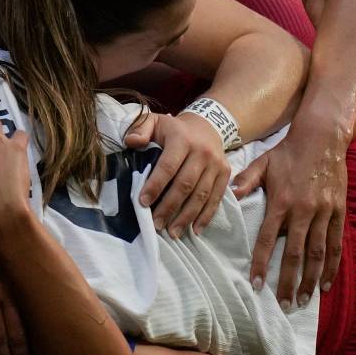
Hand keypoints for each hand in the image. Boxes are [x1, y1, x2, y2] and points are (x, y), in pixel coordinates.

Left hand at [123, 110, 227, 237]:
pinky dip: (206, 216)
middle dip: (169, 207)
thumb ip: (140, 129)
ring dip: (187, 216)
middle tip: (156, 224)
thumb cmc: (173, 129)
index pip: (168, 166)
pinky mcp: (225, 174)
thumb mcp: (155, 122)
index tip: (143, 203)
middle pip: (185, 184)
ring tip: (172, 233)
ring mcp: (216, 165)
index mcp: (182, 139)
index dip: (155, 185)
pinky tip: (195, 230)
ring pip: (201, 195)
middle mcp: (202, 152)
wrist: (207, 126)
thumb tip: (130, 142)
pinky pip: (216, 198)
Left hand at [232, 125, 345, 306]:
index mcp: (282, 202)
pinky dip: (332, 265)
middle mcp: (304, 211)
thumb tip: (228, 196)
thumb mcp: (262, 163)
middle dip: (289, 282)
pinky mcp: (339, 212)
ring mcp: (324, 213)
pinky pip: (336, 244)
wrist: (323, 138)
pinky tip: (326, 283)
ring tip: (304, 301)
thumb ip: (245, 182)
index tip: (256, 284)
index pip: (268, 239)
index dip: (261, 263)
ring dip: (311, 279)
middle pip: (295, 254)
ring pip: (318, 253)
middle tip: (284, 305)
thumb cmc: (288, 152)